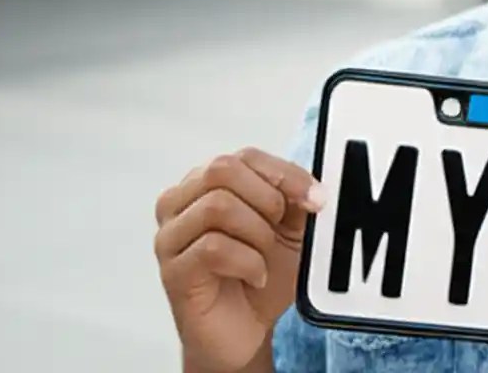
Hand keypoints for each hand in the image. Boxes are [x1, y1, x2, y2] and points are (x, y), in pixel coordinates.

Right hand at [155, 148, 325, 371]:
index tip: (316, 199)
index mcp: (206, 184)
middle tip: (280, 228)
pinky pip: (212, 248)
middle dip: (267, 198)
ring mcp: (171, 236)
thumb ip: (295, 201)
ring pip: (217, 206)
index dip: (284, 174)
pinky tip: (256, 275)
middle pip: (222, 170)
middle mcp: (180, 203)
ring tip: (265, 256)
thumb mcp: (290, 230)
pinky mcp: (172, 270)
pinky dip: (248, 262)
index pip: (244, 156)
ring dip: (257, 233)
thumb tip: (312, 187)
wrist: (246, 330)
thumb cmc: (262, 274)